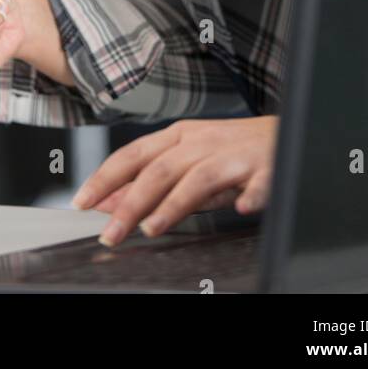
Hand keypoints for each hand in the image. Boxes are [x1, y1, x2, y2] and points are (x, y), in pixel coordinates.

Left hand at [71, 115, 277, 245]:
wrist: (285, 136)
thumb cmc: (231, 151)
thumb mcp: (188, 161)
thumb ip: (151, 180)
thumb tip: (108, 200)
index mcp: (180, 136)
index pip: (134, 154)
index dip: (106, 177)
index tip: (82, 201)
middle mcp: (203, 141)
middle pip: (160, 169)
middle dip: (131, 202)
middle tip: (110, 233)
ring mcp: (234, 154)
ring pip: (199, 177)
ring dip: (175, 204)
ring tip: (153, 228)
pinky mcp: (266, 168)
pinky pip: (257, 183)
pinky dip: (249, 196)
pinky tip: (242, 209)